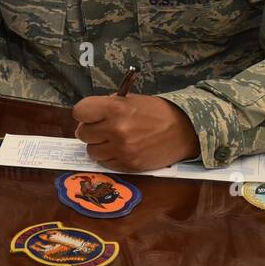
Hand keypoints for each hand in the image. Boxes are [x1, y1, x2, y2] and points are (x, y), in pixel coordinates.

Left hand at [71, 93, 200, 171]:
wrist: (184, 131)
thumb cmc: (156, 112)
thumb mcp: (131, 100)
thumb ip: (107, 106)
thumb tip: (88, 117)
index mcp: (116, 108)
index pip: (80, 112)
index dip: (84, 113)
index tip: (90, 115)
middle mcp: (116, 130)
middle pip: (83, 133)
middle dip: (91, 130)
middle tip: (102, 128)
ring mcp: (122, 150)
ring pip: (92, 151)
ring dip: (99, 146)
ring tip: (112, 140)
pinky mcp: (128, 165)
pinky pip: (105, 163)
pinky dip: (109, 157)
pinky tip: (121, 150)